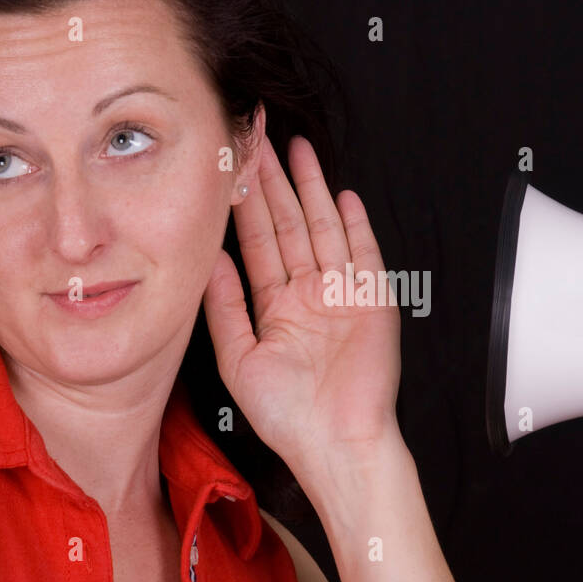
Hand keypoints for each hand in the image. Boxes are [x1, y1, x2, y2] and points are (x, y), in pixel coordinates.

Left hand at [202, 132, 401, 483]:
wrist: (335, 444)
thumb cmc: (289, 417)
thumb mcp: (239, 359)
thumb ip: (225, 307)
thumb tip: (210, 261)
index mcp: (275, 307)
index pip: (256, 241)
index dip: (243, 202)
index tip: (232, 166)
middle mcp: (308, 295)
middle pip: (288, 224)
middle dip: (274, 180)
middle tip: (259, 136)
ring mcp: (342, 295)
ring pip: (323, 229)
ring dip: (310, 190)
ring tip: (296, 149)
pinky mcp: (372, 301)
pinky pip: (364, 254)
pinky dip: (355, 226)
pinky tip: (342, 197)